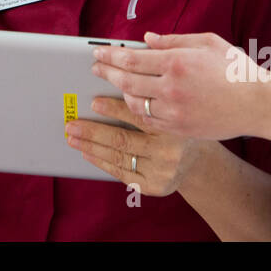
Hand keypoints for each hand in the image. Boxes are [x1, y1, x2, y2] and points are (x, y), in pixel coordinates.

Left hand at [64, 97, 202, 195]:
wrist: (199, 162)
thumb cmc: (177, 129)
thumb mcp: (173, 110)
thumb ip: (149, 99)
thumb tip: (115, 83)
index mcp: (174, 127)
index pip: (139, 116)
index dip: (114, 109)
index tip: (94, 102)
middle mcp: (169, 152)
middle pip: (123, 139)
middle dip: (93, 131)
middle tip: (71, 124)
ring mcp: (161, 172)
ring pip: (119, 157)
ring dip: (91, 147)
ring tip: (73, 138)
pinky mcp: (153, 187)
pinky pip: (121, 173)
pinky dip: (101, 161)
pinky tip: (87, 153)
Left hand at [90, 32, 270, 140]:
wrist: (258, 103)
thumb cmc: (235, 68)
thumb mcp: (207, 43)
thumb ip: (173, 40)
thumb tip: (145, 40)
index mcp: (177, 61)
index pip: (131, 58)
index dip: (110, 54)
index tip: (97, 52)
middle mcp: (172, 87)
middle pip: (126, 80)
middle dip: (107, 72)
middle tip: (95, 67)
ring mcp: (174, 111)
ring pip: (134, 103)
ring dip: (120, 92)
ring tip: (114, 83)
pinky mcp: (179, 128)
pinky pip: (149, 120)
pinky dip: (137, 110)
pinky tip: (133, 103)